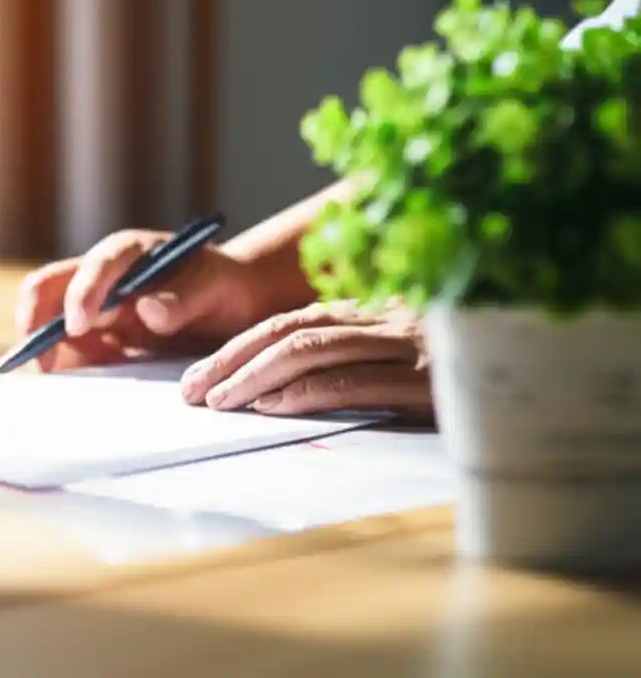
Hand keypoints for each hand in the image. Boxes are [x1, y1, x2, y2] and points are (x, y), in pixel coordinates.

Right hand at [15, 229, 263, 371]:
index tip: (77, 326)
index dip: (81, 294)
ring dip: (43, 351)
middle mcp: (99, 278)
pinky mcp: (92, 340)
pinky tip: (69, 392)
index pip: (95, 266)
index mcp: (128, 255)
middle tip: (41, 361)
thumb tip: (148, 309)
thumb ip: (185, 297)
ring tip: (53, 383)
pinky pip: (65, 354)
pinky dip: (61, 371)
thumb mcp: (215, 288)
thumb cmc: (223, 288)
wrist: (230, 307)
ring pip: (48, 324)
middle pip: (47, 288)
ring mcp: (91, 310)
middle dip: (35, 320)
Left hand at [179, 301, 431, 415]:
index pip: (288, 324)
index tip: (199, 376)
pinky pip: (352, 379)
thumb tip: (276, 388)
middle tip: (191, 391)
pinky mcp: (424, 376)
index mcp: (370, 314)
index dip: (238, 348)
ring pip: (310, 350)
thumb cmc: (453, 374)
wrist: (531, 376)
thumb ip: (348, 360)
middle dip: (231, 361)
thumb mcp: (396, 359)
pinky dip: (304, 391)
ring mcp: (403, 344)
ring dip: (254, 376)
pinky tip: (270, 407)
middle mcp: (382, 320)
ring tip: (218, 400)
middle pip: (288, 332)